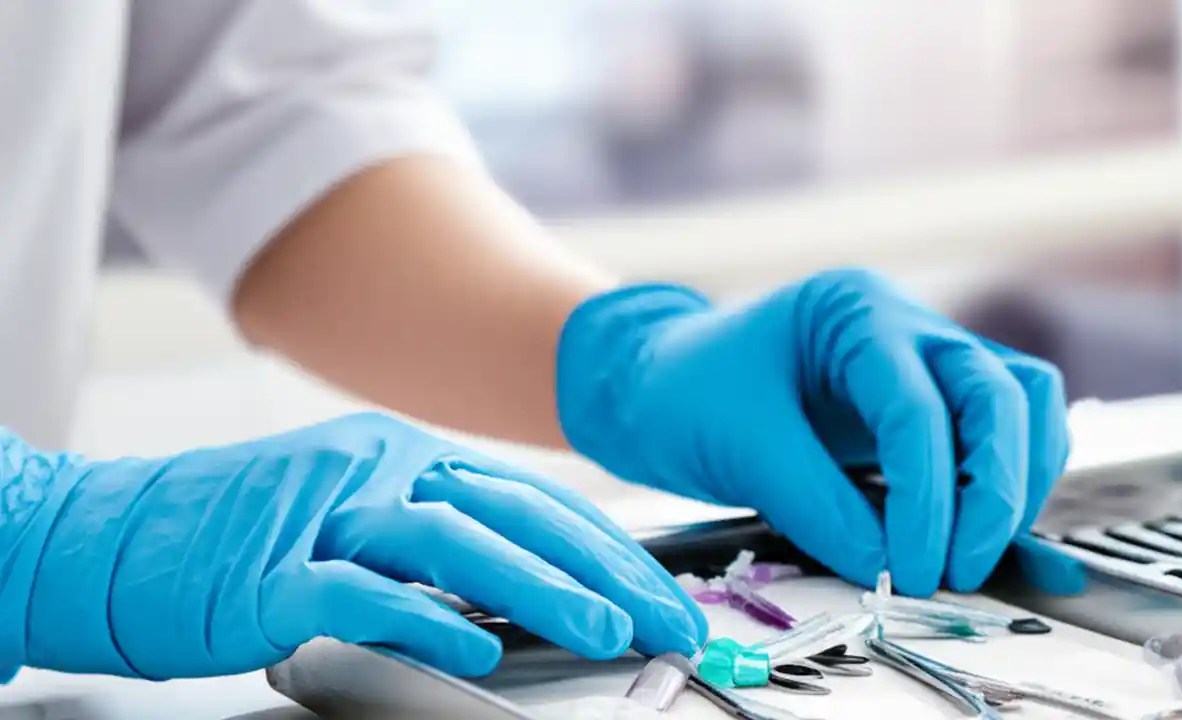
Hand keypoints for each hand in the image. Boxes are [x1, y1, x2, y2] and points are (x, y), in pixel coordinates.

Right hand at [0, 414, 703, 679]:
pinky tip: (476, 644)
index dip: (608, 548)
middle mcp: (372, 471)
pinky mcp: (270, 570)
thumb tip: (524, 584)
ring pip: (452, 539)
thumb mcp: (350, 521)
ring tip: (605, 628)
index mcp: (400, 457)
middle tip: (668, 621)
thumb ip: (433, 543)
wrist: (105, 538)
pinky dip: (423, 616)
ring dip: (538, 585)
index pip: (530, 499)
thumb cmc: (235, 541)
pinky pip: (359, 591)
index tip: (664, 596)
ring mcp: (322, 515)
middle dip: (604, 568)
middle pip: (512, 512)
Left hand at [558, 270, 1070, 595]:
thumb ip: (818, 506)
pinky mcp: (929, 405)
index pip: (919, 405)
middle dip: (992, 491)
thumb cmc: (686, 394)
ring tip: (973, 557)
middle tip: (958, 570)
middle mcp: (907, 327)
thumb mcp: (739, 445)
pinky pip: (1001, 433)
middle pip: (1001, 395)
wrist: (658, 386)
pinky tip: (982, 535)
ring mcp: (925, 362)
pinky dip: (1006, 482)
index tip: (917, 570)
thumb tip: (890, 569)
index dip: (927, 496)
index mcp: (855, 312)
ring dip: (1014, 485)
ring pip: (1021, 407)